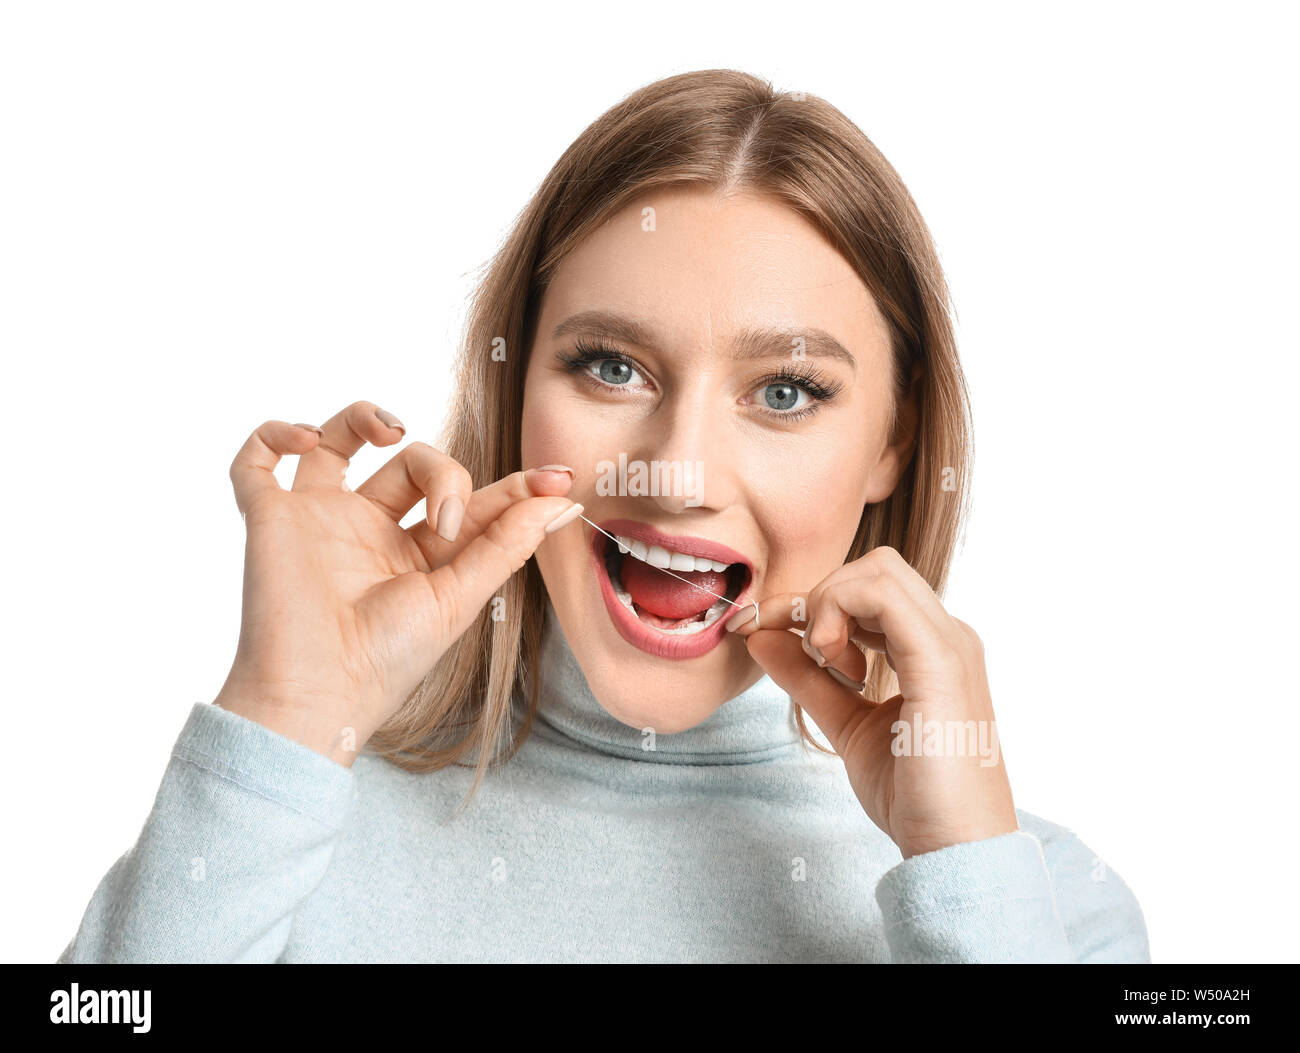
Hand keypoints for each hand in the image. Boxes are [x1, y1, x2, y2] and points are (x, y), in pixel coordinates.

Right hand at [213, 399, 582, 765]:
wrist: (318, 692)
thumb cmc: (388, 659)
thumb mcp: (460, 598)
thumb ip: (506, 544)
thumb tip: (564, 503)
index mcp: (419, 554)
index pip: (470, 499)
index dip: (513, 486)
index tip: (559, 478)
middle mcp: (370, 531)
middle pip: (412, 462)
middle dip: (443, 471)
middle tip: (448, 520)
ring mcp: (319, 521)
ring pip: (339, 441)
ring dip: (366, 416)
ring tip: (391, 430)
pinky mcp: (270, 519)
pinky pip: (257, 461)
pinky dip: (277, 434)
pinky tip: (308, 438)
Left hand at [728, 546, 1016, 858]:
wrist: (955, 848)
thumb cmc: (913, 796)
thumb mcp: (847, 723)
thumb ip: (809, 677)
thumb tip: (762, 636)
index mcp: (933, 648)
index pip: (871, 588)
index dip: (812, 600)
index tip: (766, 628)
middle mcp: (948, 635)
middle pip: (874, 567)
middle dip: (819, 594)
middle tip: (799, 648)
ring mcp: (949, 643)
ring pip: (877, 570)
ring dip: (829, 604)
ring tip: (826, 663)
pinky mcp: (940, 660)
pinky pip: (882, 595)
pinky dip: (840, 613)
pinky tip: (835, 663)